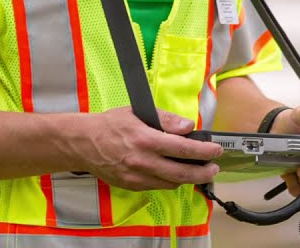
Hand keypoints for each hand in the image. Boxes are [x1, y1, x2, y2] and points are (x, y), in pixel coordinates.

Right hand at [69, 107, 222, 191]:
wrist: (83, 143)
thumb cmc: (110, 124)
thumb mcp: (137, 112)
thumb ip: (165, 119)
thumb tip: (187, 126)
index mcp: (145, 139)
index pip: (183, 148)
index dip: (204, 151)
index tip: (216, 150)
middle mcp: (142, 161)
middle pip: (182, 173)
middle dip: (203, 172)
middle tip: (214, 168)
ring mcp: (137, 177)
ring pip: (172, 183)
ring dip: (188, 178)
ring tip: (198, 170)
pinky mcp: (132, 185)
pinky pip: (158, 186)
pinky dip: (170, 181)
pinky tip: (175, 173)